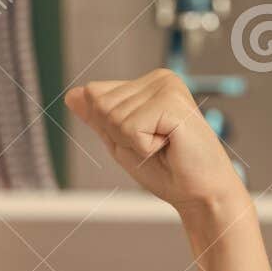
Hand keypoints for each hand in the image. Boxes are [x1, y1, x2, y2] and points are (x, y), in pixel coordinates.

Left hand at [64, 69, 245, 214]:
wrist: (199, 193)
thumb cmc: (167, 170)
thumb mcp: (121, 142)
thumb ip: (99, 118)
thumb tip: (72, 94)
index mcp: (147, 83)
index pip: (95, 95)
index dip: (109, 129)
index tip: (143, 140)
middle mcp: (159, 78)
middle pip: (100, 105)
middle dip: (119, 136)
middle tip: (154, 146)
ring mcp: (167, 87)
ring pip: (113, 117)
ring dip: (133, 143)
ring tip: (163, 146)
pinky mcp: (172, 102)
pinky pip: (129, 128)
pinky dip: (143, 147)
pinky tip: (169, 145)